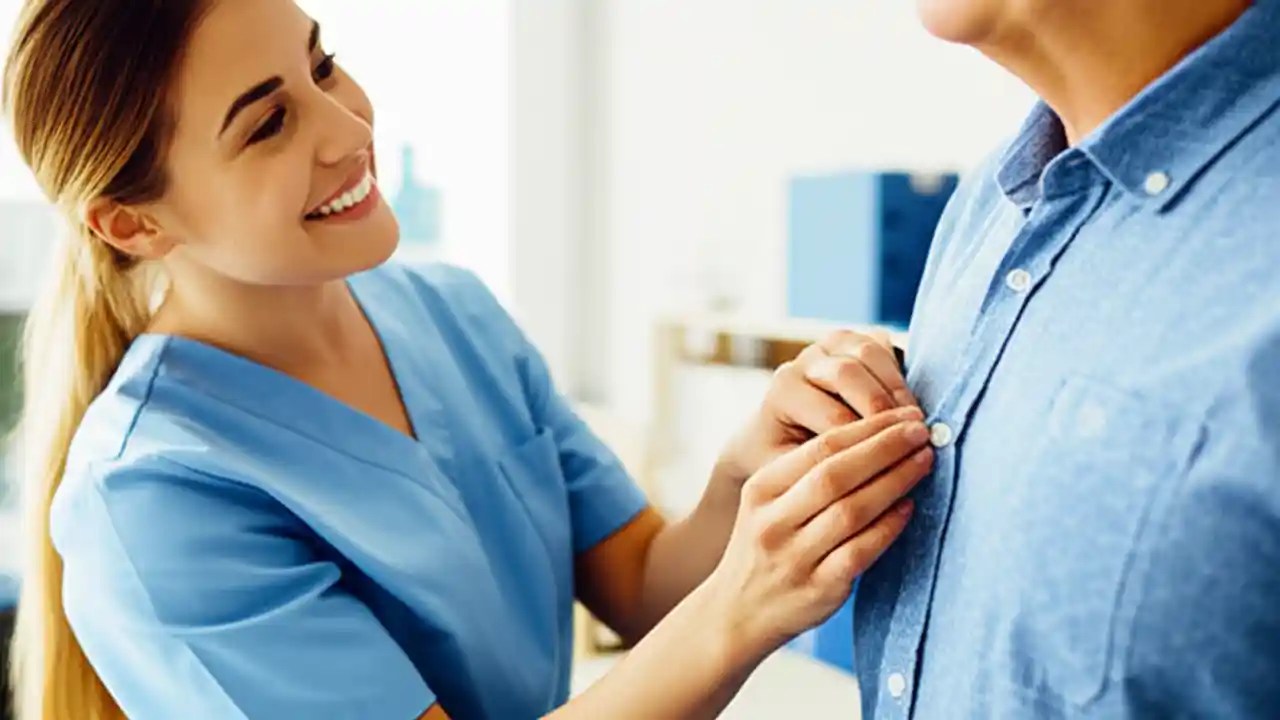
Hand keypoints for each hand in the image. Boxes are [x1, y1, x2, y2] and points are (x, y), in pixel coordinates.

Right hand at [704, 408, 931, 662]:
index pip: (819, 448)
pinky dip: (888, 527)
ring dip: (894, 482)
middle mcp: (773, 522)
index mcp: (761, 489)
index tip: (902, 417)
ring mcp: (794, 558)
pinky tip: (909, 507)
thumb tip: (877, 436)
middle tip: (921, 432)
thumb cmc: (765, 547)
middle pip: (835, 474)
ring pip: (851, 511)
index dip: (867, 428)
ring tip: (923, 461)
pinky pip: (860, 552)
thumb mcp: (767, 503)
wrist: (737, 612)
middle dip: (885, 448)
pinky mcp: (818, 590)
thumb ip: (807, 473)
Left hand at [715, 330, 918, 487]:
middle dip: (883, 409)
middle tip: (911, 438)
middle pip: (847, 374)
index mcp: (784, 392)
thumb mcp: (795, 471)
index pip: (832, 415)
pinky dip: (899, 374)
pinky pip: (881, 344)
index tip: (893, 462)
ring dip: (897, 389)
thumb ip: (823, 467)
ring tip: (915, 423)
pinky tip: (909, 407)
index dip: (867, 439)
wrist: (780, 432)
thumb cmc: (790, 458)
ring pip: (867, 353)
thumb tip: (864, 478)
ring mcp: (826, 346)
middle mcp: (802, 362)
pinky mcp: (850, 341)